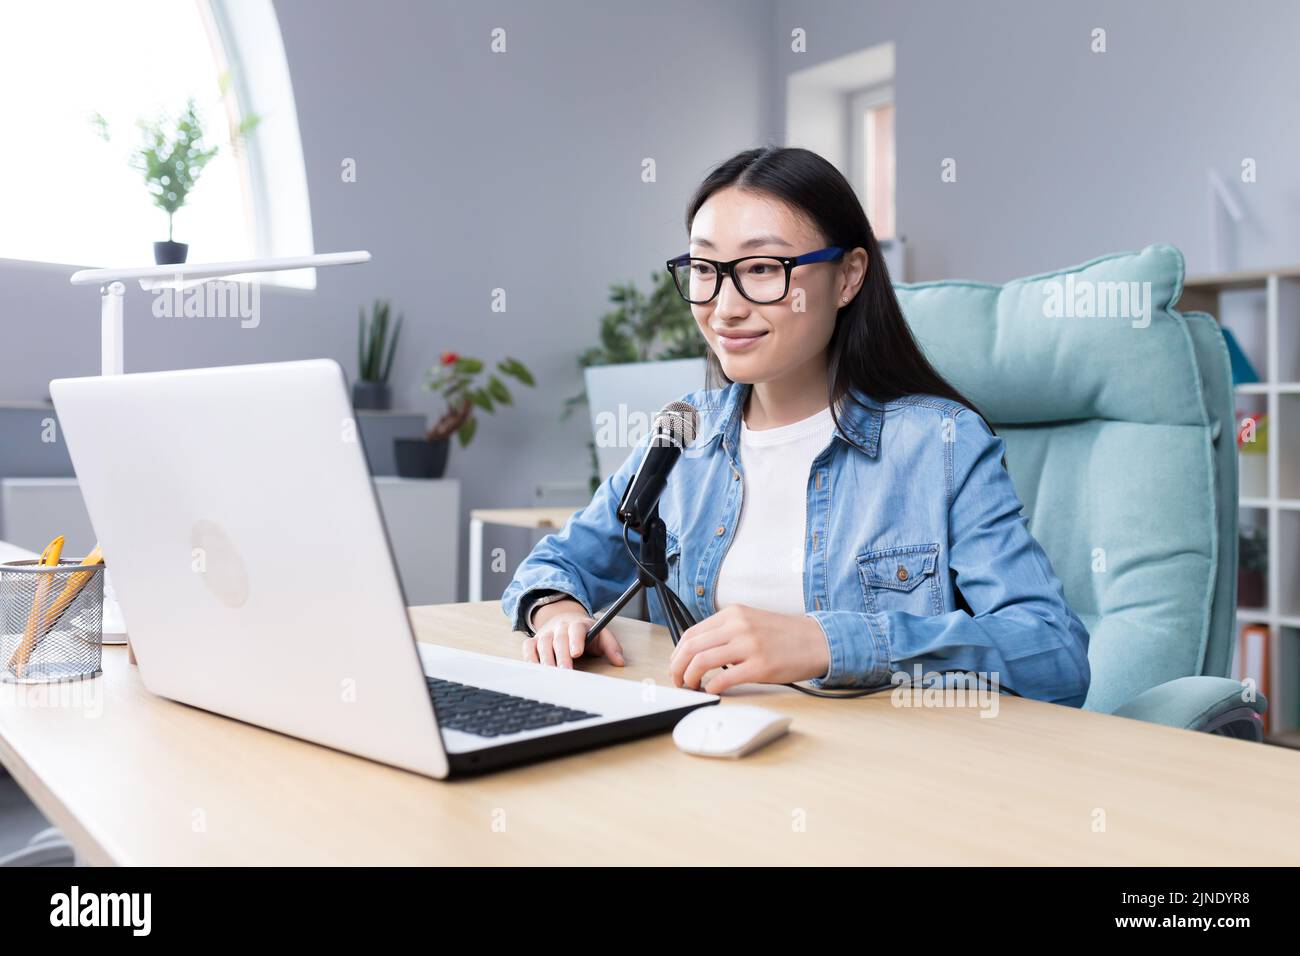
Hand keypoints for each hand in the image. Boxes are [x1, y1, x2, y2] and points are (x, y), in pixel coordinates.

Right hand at [522, 601, 624, 668]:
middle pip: (559, 639)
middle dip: (562, 655)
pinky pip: (528, 647)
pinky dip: (529, 657)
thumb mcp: (601, 636)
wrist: (564, 619)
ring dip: (546, 659)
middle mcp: (559, 627)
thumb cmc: (585, 633)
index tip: (577, 652)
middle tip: (566, 670)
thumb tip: (620, 662)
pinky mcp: (534, 641)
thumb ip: (612, 647)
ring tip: (551, 673)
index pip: (576, 629)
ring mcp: (546, 633)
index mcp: (578, 624)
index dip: (576, 640)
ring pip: (542, 643)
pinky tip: (535, 669)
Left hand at [668, 604, 829, 693]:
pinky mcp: (760, 666)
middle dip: (677, 668)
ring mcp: (749, 645)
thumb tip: (697, 651)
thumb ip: (726, 631)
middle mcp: (738, 626)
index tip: (675, 666)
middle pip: (691, 647)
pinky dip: (711, 688)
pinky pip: (724, 679)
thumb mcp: (751, 620)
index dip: (677, 654)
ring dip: (689, 678)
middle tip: (677, 681)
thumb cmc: (784, 635)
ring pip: (701, 662)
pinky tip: (712, 691)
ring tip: (691, 687)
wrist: (818, 641)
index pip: (691, 633)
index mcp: (733, 613)